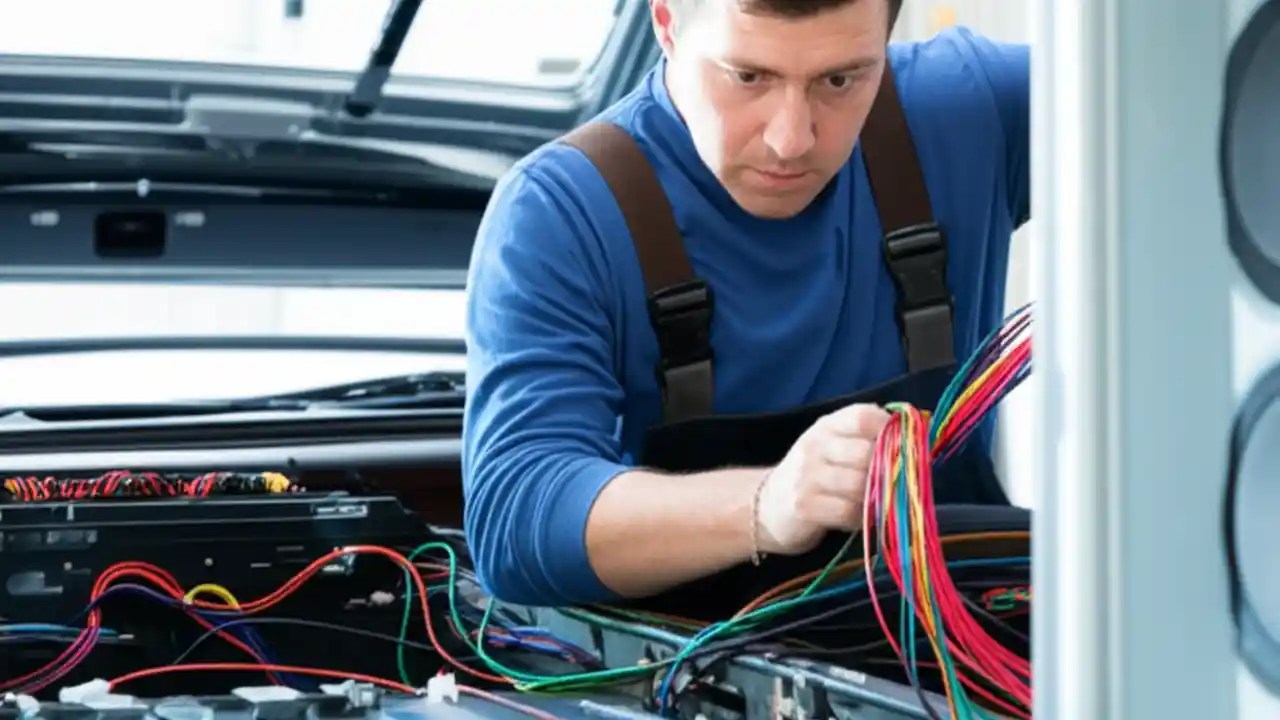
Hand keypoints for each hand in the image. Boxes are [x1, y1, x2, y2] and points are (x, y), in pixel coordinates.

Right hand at [754, 403, 889, 555]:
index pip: (862, 417)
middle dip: (888, 471)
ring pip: (861, 485)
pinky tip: (860, 517)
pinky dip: (863, 518)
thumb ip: (867, 440)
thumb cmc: (814, 476)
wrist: (766, 506)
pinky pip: (849, 512)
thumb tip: (917, 440)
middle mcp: (814, 446)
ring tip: (877, 501)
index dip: (890, 430)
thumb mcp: (833, 448)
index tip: (904, 446)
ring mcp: (807, 476)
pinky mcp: (804, 506)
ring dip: (877, 497)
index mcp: (826, 426)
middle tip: (896, 482)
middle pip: (867, 453)